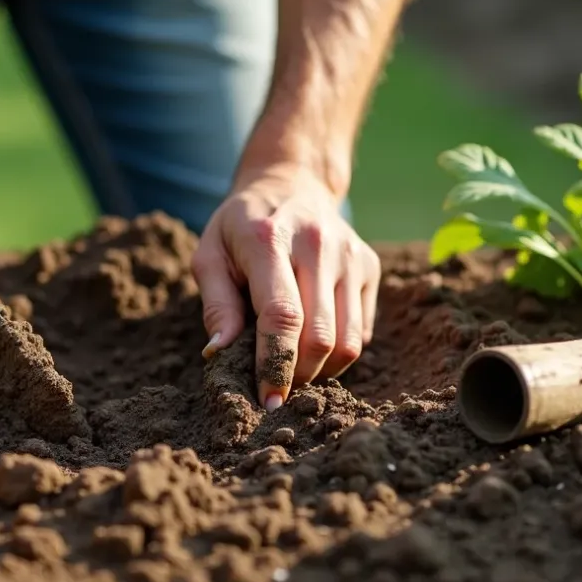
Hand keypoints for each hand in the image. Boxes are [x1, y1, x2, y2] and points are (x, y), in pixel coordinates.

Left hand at [193, 162, 380, 411]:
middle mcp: (317, 244)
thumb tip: (218, 352)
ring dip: (321, 371)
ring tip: (294, 367)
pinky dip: (339, 353)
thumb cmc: (240, 227)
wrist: (291, 183)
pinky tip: (313, 341)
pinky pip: (362, 332)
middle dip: (297, 375)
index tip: (267, 399)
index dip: (274, 364)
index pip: (281, 316)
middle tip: (276, 387)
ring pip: (349, 342)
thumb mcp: (210, 254)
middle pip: (319, 338)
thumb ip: (215, 303)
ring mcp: (350, 254)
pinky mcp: (370, 265)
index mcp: (268, 240)